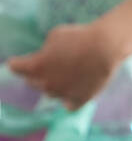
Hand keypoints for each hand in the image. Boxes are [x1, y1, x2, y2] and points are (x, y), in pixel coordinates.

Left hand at [6, 20, 124, 109]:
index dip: (18, 63)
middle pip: (32, 82)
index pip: (15, 67)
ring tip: (66, 75)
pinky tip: (74, 89)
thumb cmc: (79, 37)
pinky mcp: (79, 100)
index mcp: (36, 67)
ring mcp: (62, 94)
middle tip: (49, 65)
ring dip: (54, 85)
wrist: (106, 48)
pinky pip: (68, 104)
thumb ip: (45, 50)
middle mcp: (46, 84)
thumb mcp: (55, 35)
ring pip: (50, 93)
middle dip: (36, 74)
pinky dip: (69, 98)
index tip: (22, 61)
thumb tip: (45, 57)